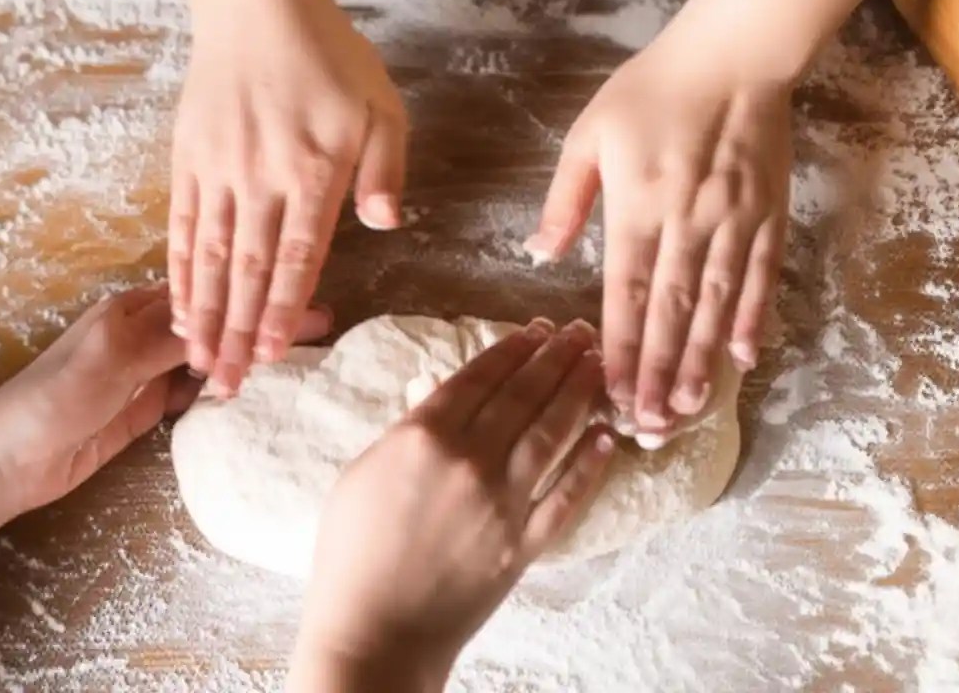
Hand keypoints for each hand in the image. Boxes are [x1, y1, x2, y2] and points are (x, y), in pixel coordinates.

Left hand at [0, 286, 331, 515]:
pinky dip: (226, 392)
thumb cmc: (55, 397)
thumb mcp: (114, 357)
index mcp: (135, 308)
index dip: (253, 295)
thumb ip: (169, 337)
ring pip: (212, 357)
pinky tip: (258, 393)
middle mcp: (147, 333)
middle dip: (262, 321)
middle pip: (216, 322)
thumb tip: (226, 318)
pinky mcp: (149, 410)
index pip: (208, 295)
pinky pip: (198, 394)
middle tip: (320, 329)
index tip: (306, 298)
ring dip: (248, 356)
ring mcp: (150, 372)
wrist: (12, 459)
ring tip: (300, 358)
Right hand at [169, 0, 407, 398]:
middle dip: (237, 334)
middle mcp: (260, 179)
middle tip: (226, 387)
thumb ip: (386, 169)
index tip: (268, 357)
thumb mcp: (381, 106)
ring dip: (205, 315)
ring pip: (211, 256)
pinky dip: (180, 271)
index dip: (280, 311)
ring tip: (197, 364)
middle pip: (248, 271)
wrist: (258, 7)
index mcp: (313, 172)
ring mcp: (218, 172)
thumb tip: (383, 224)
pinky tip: (179, 308)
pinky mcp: (189, 160)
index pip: (296, 257)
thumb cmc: (329, 57)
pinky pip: (183, 225)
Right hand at [289, 320, 615, 690]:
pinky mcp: (524, 544)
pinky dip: (590, 464)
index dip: (515, 347)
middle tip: (581, 332)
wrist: (373, 630)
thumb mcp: (363, 473)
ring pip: (554, 433)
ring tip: (598, 364)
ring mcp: (503, 503)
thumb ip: (407, 428)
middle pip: (524, 394)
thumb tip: (438, 389)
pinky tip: (606, 437)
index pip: (481, 375)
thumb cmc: (351, 553)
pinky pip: (567, 496)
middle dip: (557, 357)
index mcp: (422, 436)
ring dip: (579, 392)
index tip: (537, 328)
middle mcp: (470, 461)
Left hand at [525, 39, 791, 433]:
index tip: (614, 396)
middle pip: (672, 314)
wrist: (731, 55)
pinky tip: (745, 357)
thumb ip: (563, 201)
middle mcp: (688, 225)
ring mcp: (734, 224)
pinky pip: (763, 277)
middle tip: (651, 426)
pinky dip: (755, 318)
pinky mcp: (769, 217)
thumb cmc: (650, 92)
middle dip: (660, 375)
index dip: (622, 350)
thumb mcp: (588, 136)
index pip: (626, 295)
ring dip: (703, 361)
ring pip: (717, 305)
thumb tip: (537, 255)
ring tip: (690, 409)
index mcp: (638, 209)